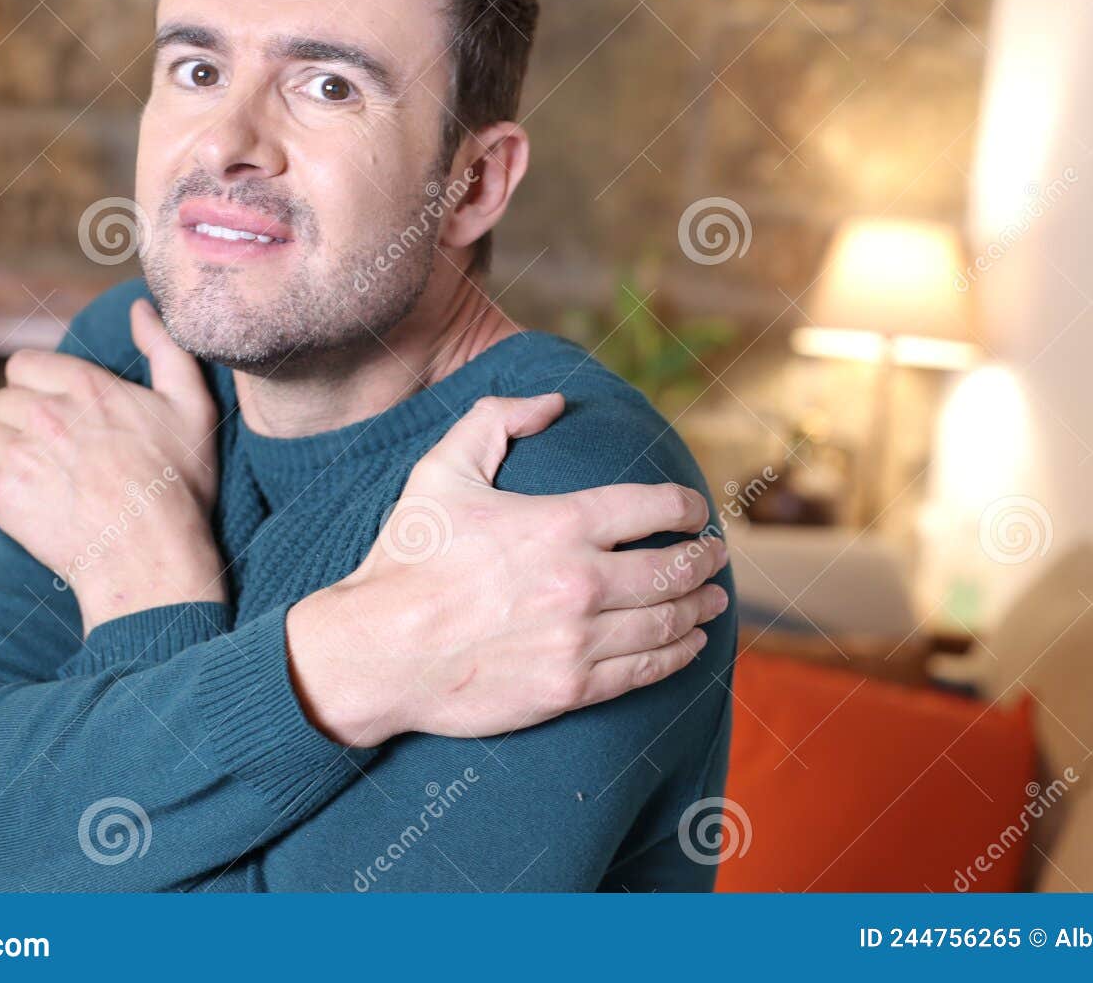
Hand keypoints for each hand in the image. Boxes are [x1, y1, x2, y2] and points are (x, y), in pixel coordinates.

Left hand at [0, 298, 225, 633]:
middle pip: (0, 402)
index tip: (59, 412)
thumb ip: (166, 350)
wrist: (152, 556)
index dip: (37, 386)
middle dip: (19, 422)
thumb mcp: (192, 407)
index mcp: (85, 385)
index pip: (23, 365)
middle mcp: (45, 413)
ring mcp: (19, 455)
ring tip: (41, 477)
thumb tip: (141, 307)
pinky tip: (29, 503)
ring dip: (3, 455)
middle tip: (54, 450)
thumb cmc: (177, 485)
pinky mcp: (3, 496)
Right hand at [285, 394, 727, 747]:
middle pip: (673, 567)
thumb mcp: (442, 470)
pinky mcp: (570, 688)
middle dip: (704, 559)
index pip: (653, 507)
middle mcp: (580, 580)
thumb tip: (551, 402)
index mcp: (559, 523)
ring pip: (667, 621)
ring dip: (700, 607)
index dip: (686, 507)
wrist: (377, 652)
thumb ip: (496, 420)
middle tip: (715, 556)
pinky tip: (689, 646)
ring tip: (713, 600)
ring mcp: (579, 639)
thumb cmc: (407, 559)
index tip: (696, 512)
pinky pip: (644, 670)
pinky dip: (677, 655)